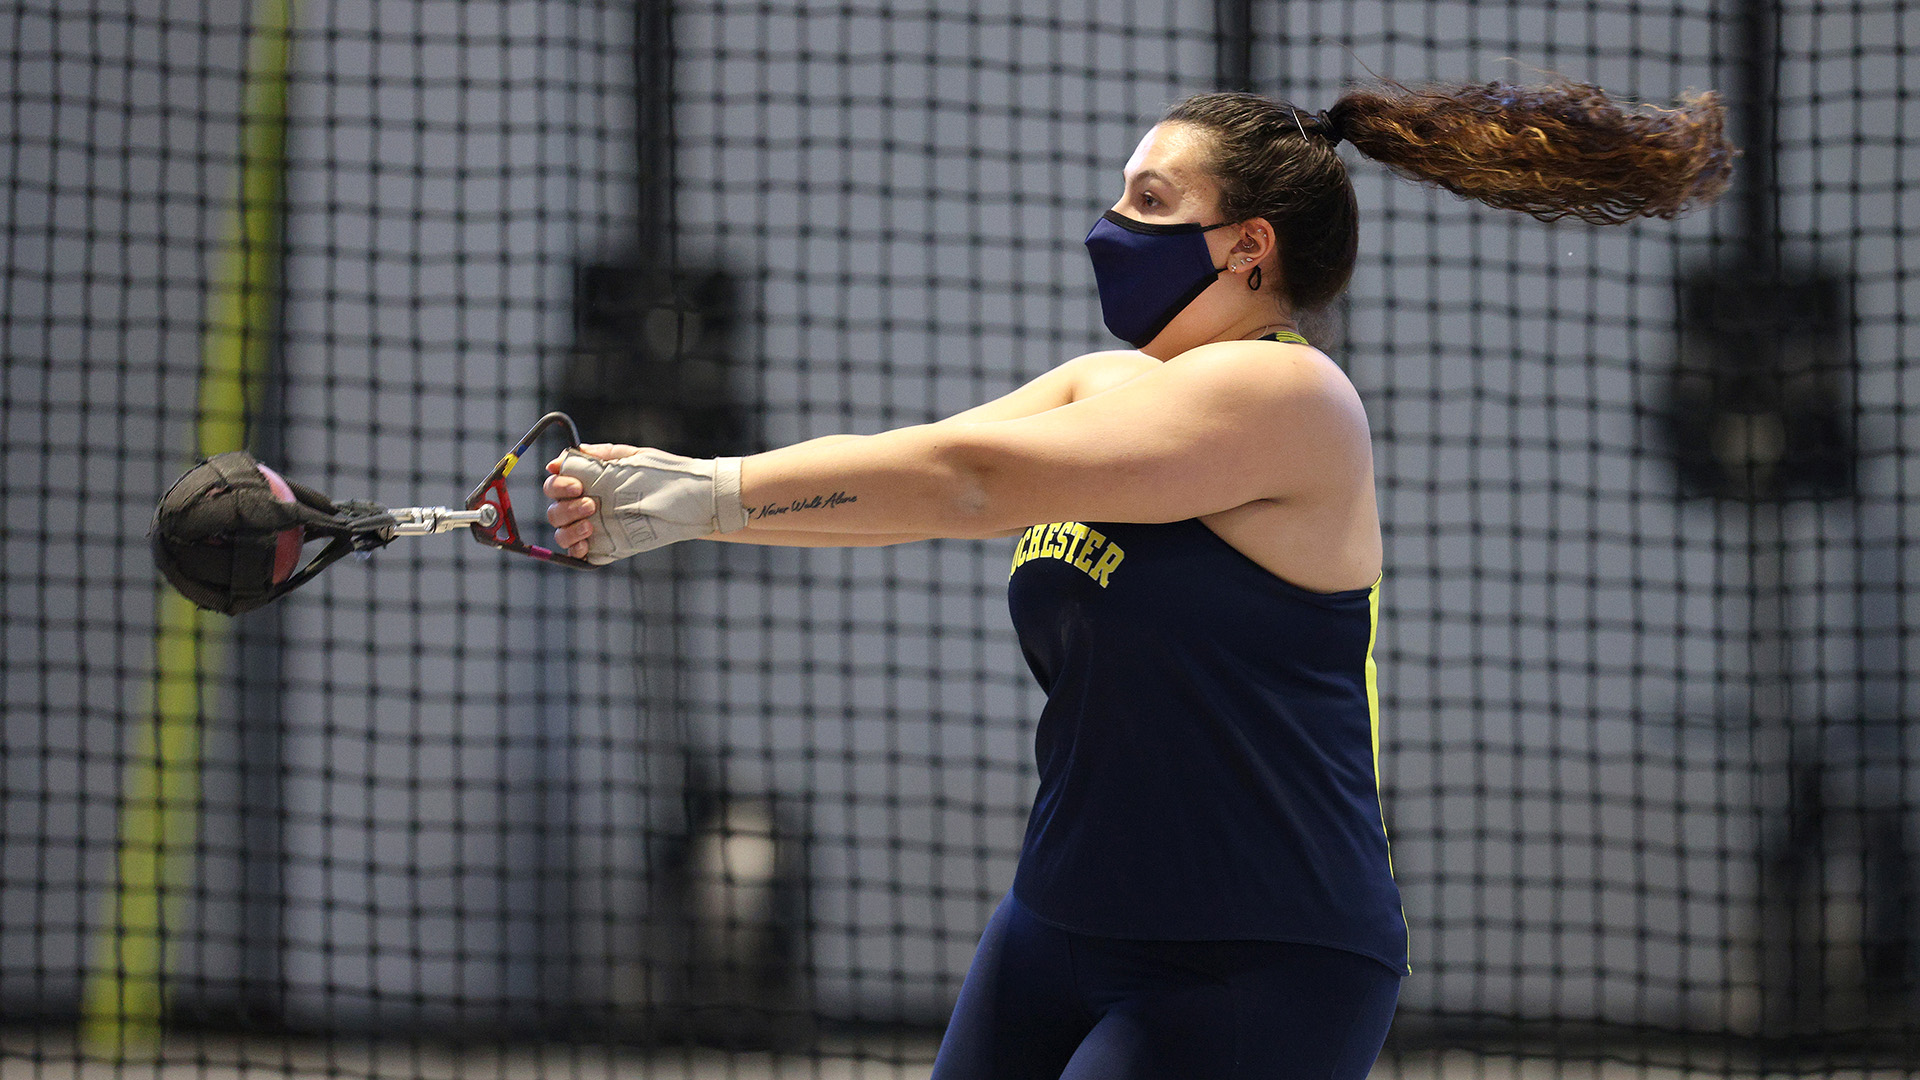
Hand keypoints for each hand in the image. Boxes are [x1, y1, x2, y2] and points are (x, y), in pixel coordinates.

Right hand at [544, 444, 746, 563]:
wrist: (695, 499)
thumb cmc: (666, 475)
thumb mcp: (636, 458)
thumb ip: (605, 454)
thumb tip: (575, 451)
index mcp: (591, 482)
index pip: (557, 485)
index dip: (559, 485)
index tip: (577, 485)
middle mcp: (589, 504)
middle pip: (555, 510)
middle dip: (565, 508)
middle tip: (590, 505)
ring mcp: (597, 527)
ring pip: (563, 533)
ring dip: (568, 530)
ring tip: (590, 524)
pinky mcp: (609, 547)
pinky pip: (580, 553)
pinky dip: (575, 551)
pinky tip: (585, 544)